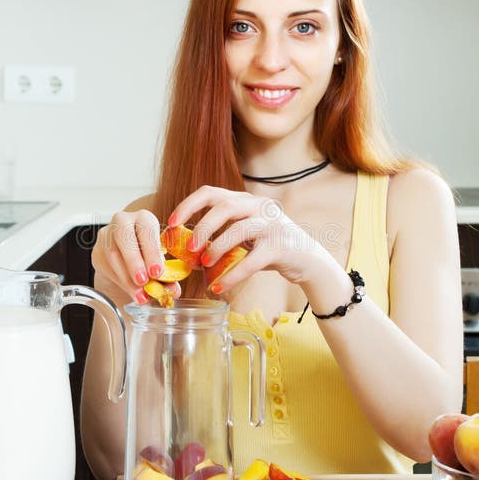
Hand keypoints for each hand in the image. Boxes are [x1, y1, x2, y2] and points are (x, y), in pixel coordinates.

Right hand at [91, 209, 180, 304]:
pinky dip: (119, 281)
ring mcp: (107, 235)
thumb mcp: (161, 263)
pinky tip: (130, 291)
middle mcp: (123, 221)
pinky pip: (105, 265)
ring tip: (139, 294)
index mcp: (144, 219)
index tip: (157, 272)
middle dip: (134, 260)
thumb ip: (168, 276)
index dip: (152, 251)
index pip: (147, 229)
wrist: (128, 261)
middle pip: (124, 236)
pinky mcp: (97, 250)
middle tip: (143, 281)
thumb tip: (173, 290)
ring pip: (112, 253)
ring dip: (126, 276)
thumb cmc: (148, 257)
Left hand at [168, 186, 337, 292]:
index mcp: (244, 200)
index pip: (210, 192)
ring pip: (239, 230)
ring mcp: (271, 225)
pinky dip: (232, 275)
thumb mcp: (243, 233)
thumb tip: (185, 247)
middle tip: (189, 249)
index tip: (171, 223)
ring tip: (204, 265)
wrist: (306, 259)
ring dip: (217, 248)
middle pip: (224, 207)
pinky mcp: (280, 247)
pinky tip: (219, 286)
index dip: (188, 206)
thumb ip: (220, 233)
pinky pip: (252, 261)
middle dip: (202, 228)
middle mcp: (258, 206)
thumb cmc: (268, 246)